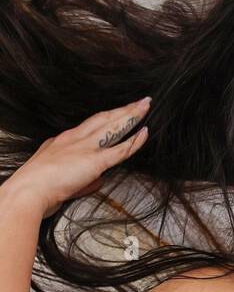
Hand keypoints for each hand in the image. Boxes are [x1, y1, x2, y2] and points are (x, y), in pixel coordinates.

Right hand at [2, 96, 150, 218]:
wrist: (30, 190)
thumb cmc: (40, 188)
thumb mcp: (60, 174)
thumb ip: (83, 178)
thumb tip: (97, 180)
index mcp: (64, 140)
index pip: (91, 124)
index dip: (107, 116)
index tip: (117, 111)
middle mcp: (75, 138)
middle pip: (104, 118)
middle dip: (123, 109)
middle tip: (139, 101)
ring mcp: (86, 148)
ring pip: (114, 127)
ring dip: (131, 115)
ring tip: (145, 106)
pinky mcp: (94, 161)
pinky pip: (120, 150)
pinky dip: (134, 142)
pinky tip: (144, 132)